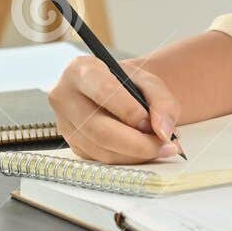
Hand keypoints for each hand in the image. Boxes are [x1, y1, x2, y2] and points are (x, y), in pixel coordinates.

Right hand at [47, 55, 181, 163]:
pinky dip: (128, 159)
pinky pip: (103, 160)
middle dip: (138, 143)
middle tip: (166, 145)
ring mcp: (65, 125)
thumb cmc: (127, 84)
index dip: (129, 110)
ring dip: (136, 155)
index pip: (103, 91)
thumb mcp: (148, 81)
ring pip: (102, 150)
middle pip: (99, 129)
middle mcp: (65, 98)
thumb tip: (164, 131)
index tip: (151, 123)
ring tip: (161, 147)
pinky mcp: (73, 145)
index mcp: (81, 71)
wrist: (115, 93)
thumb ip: (162, 101)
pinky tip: (144, 150)